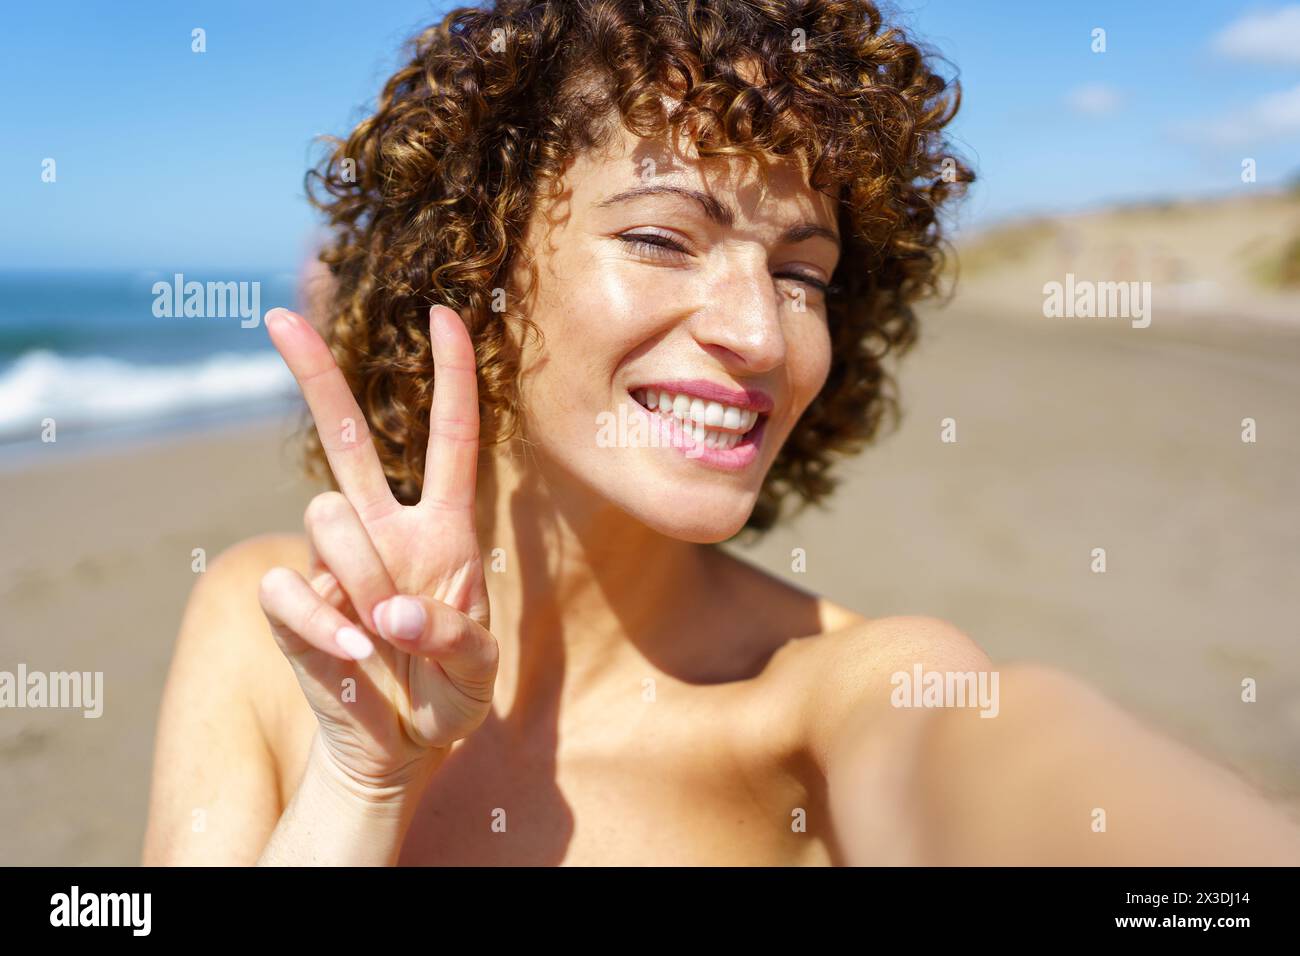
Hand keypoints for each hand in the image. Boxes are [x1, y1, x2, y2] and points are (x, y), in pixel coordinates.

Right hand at [257, 305, 497, 789]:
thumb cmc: (448, 697)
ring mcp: (333, 564)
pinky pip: (291, 588)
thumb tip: (387, 610)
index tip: (444, 313)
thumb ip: (451, 635)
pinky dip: (324, 626)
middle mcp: (384, 531)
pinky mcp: (291, 604)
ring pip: (327, 515)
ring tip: (385, 636)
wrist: (397, 749)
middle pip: (345, 436)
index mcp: (444, 529)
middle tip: (276, 316)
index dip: (452, 376)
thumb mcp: (477, 672)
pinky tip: (353, 659)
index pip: (450, 439)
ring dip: (362, 575)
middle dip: (314, 374)